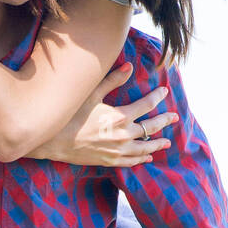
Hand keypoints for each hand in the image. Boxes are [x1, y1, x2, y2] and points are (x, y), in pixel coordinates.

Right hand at [47, 65, 178, 166]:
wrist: (53, 142)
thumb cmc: (70, 115)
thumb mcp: (90, 94)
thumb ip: (112, 80)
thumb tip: (130, 66)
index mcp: (120, 117)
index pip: (146, 105)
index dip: (157, 97)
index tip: (164, 91)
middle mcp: (123, 135)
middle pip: (151, 128)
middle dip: (164, 121)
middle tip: (174, 117)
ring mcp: (117, 151)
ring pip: (145, 148)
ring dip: (157, 143)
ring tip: (166, 141)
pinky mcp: (109, 161)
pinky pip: (131, 161)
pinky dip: (141, 159)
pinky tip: (148, 157)